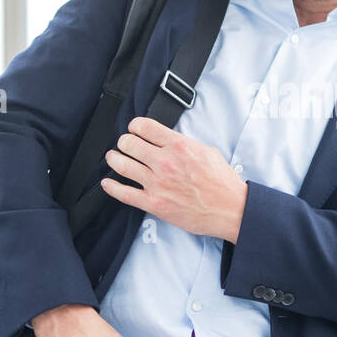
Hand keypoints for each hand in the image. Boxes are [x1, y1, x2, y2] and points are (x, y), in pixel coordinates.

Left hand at [100, 117, 247, 243]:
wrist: (230, 209)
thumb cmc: (222, 182)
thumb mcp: (206, 151)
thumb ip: (184, 143)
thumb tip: (167, 140)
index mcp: (179, 146)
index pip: (145, 127)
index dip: (135, 126)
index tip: (134, 129)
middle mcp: (165, 162)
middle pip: (129, 144)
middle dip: (124, 142)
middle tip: (124, 144)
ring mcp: (158, 184)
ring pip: (123, 165)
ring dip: (114, 159)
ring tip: (113, 158)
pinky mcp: (154, 204)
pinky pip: (125, 194)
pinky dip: (112, 187)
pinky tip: (107, 183)